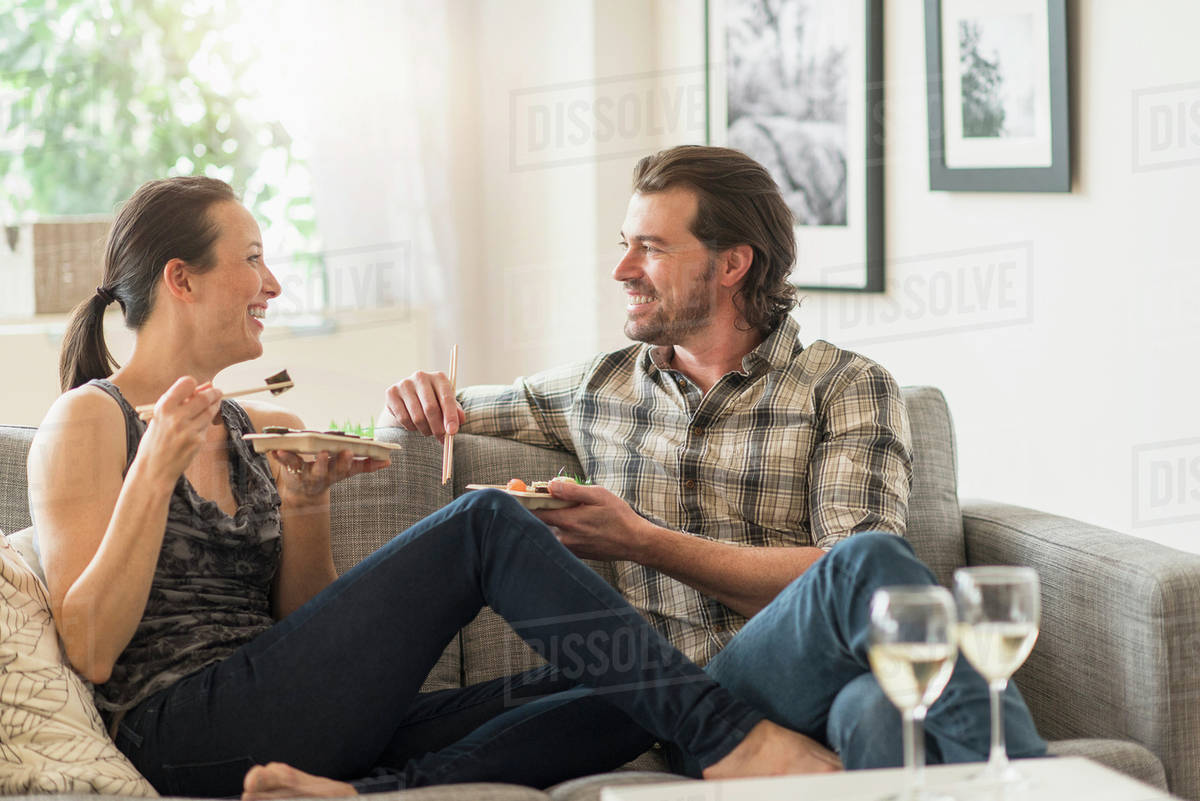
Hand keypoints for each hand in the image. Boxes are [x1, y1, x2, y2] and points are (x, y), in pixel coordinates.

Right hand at [135, 376, 222, 484]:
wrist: (154, 469)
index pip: (186, 384)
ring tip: (215, 403)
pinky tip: (202, 423)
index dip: (193, 384)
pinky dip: (207, 423)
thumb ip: (177, 404)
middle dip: (213, 393)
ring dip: (215, 405)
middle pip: (203, 397)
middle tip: (218, 392)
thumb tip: (200, 388)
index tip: (197, 386)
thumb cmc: (155, 441)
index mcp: (163, 407)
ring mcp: (188, 430)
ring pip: (209, 411)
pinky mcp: (197, 441)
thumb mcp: (159, 418)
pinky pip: (206, 427)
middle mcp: (176, 417)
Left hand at [270, 449, 389, 501]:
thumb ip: (366, 466)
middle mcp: (321, 474)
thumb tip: (388, 462)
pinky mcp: (290, 468)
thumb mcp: (346, 471)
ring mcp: (306, 472)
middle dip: (338, 461)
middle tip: (345, 452)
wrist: (302, 491)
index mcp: (335, 472)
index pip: (345, 468)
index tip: (354, 453)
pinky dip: (281, 456)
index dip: (349, 462)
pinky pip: (286, 462)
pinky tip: (276, 449)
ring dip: (311, 460)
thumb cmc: (327, 474)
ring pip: (310, 467)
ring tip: (317, 452)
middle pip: (330, 469)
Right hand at [382, 370, 464, 442]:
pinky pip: (403, 418)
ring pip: (417, 416)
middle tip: (441, 438)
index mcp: (439, 377)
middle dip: (437, 428)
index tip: (452, 432)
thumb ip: (455, 412)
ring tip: (428, 431)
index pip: (446, 398)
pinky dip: (411, 427)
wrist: (408, 397)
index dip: (450, 417)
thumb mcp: (446, 404)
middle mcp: (421, 377)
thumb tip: (460, 421)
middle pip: (430, 408)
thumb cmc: (433, 401)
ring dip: (425, 429)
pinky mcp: (391, 393)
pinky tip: (415, 425)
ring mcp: (404, 384)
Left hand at [533, 479, 654, 561]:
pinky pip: (560, 542)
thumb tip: (551, 485)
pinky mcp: (576, 554)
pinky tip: (575, 525)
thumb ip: (573, 491)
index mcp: (569, 521)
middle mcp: (566, 538)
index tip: (520, 494)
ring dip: (550, 522)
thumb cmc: (619, 517)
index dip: (527, 501)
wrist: (634, 542)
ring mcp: (570, 548)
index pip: (536, 511)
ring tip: (564, 512)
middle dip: (538, 511)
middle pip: (540, 524)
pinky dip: (560, 532)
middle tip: (542, 499)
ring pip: (550, 533)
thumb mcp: (599, 495)